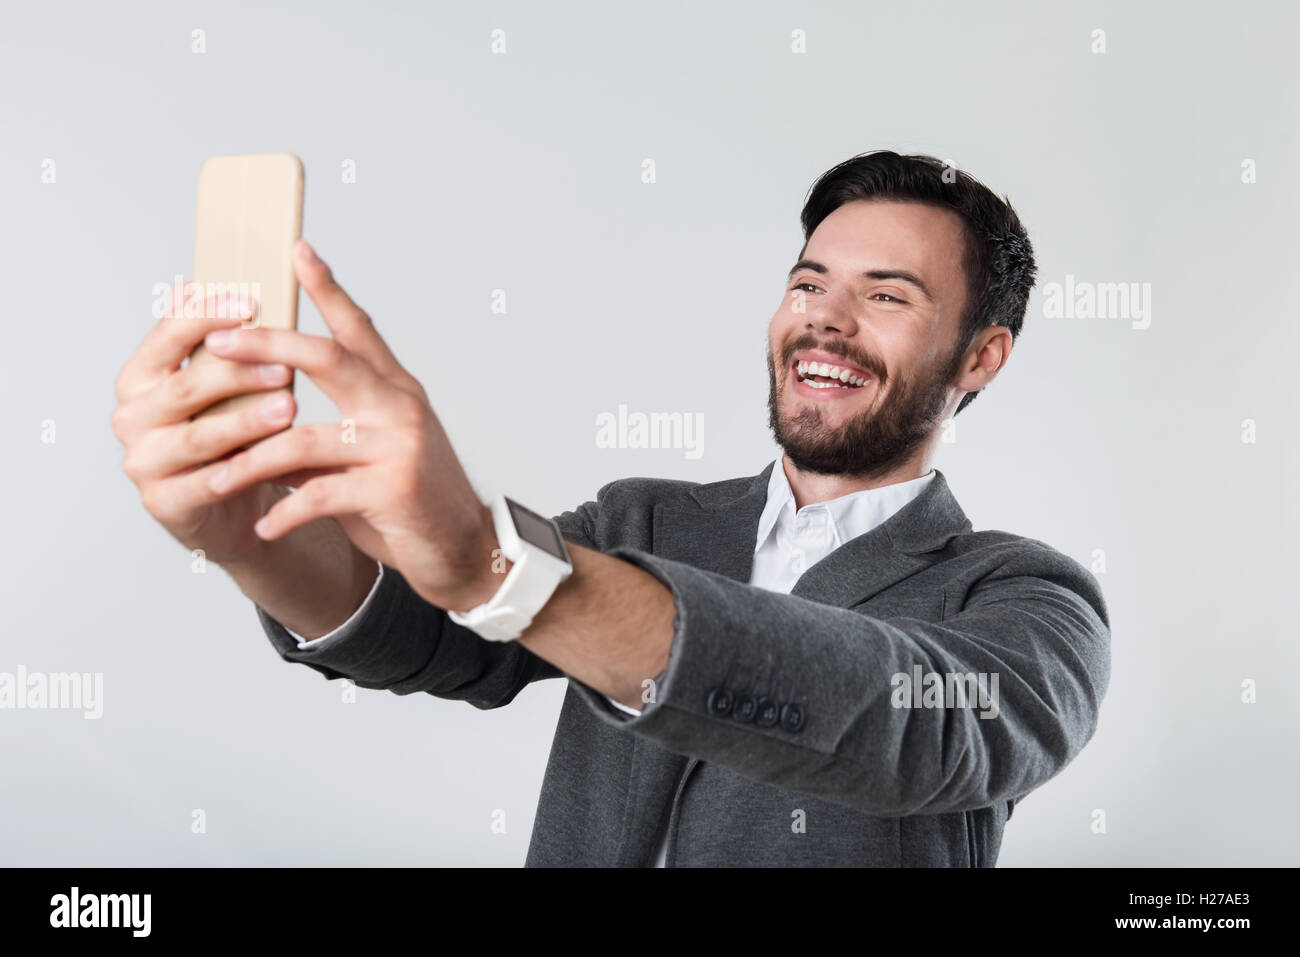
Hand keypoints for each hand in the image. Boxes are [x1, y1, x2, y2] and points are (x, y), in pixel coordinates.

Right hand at [112, 284, 303, 564]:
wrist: (229, 507)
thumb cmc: (227, 434)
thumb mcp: (220, 386)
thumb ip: (215, 342)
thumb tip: (199, 282)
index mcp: (140, 376)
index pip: (168, 334)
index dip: (208, 315)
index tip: (253, 300)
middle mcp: (131, 416)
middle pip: (185, 386)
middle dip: (237, 373)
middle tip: (285, 365)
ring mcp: (143, 461)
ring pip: (198, 436)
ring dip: (245, 421)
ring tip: (288, 408)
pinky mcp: (163, 503)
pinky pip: (207, 484)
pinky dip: (243, 471)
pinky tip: (275, 459)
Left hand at [197, 240, 498, 611]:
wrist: (464, 548)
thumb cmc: (410, 499)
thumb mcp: (374, 451)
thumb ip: (331, 428)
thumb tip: (265, 417)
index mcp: (396, 390)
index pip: (359, 328)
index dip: (328, 288)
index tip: (297, 250)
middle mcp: (400, 407)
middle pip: (328, 358)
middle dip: (267, 346)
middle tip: (219, 342)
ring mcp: (398, 446)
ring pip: (305, 436)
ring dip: (252, 460)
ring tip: (215, 476)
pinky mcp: (391, 490)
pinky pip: (319, 494)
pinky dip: (284, 512)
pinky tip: (263, 527)